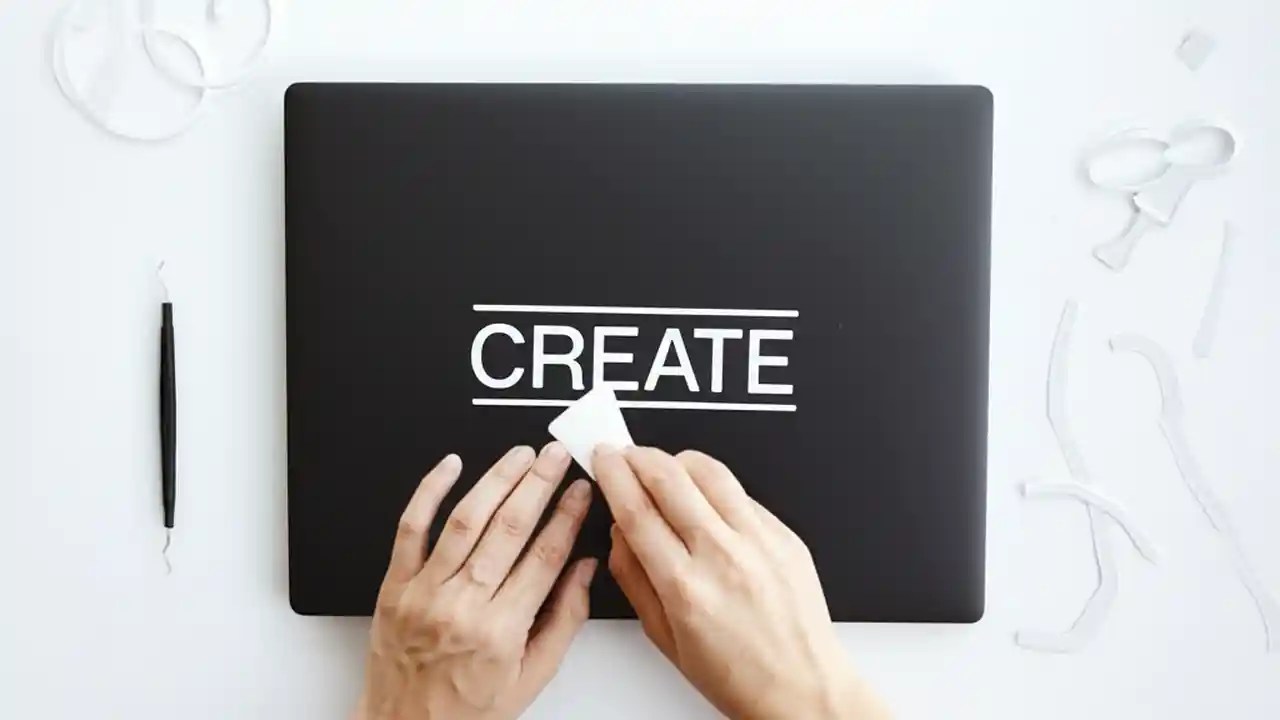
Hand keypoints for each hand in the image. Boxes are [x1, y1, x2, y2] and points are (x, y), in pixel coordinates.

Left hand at [356, 443, 596, 719]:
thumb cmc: (467, 710)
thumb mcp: (531, 678)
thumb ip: (564, 620)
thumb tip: (584, 570)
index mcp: (501, 630)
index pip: (544, 556)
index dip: (567, 516)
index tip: (581, 491)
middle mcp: (462, 605)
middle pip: (509, 528)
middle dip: (539, 484)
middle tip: (557, 456)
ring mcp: (424, 592)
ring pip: (464, 520)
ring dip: (496, 480)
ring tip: (520, 456)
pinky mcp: (394, 585)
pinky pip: (410, 528)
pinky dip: (428, 491)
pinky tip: (450, 466)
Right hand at [595, 446, 890, 719]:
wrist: (803, 689)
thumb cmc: (740, 677)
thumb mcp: (665, 639)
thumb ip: (635, 579)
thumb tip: (620, 534)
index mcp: (686, 588)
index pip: (637, 511)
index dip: (613, 476)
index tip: (603, 460)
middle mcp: (724, 557)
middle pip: (669, 477)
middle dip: (638, 456)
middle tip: (624, 453)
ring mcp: (759, 541)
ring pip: (709, 471)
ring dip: (676, 459)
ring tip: (663, 467)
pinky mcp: (785, 535)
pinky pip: (741, 493)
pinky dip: (715, 487)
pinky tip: (705, 501)